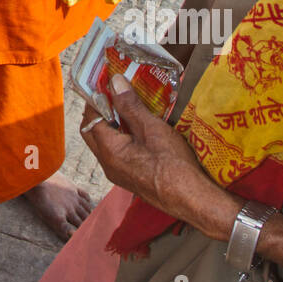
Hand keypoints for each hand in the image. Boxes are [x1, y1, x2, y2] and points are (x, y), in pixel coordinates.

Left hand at [79, 77, 237, 239]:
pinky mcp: (130, 178)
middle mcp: (108, 164)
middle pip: (92, 132)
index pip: (91, 118)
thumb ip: (130, 105)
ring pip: (104, 143)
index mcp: (109, 151)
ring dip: (110, 124)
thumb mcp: (152, 129)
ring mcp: (118, 174)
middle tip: (112, 93)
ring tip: (125, 106)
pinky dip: (119, 137)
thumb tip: (115, 82)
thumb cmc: (173, 164)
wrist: (191, 199)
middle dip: (98, 111)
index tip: (104, 82)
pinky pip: (116, 153)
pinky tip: (137, 128)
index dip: (95, 98)